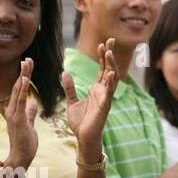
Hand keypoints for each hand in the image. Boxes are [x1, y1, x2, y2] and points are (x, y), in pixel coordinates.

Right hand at [4, 58, 38, 168]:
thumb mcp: (29, 124)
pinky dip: (23, 89)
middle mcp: (12, 110)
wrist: (20, 158)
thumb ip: (30, 113)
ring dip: (23, 76)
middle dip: (23, 72)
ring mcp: (14, 114)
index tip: (28, 65)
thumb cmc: (25, 143)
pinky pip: (21, 102)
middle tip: (28, 58)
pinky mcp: (18, 120)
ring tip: (26, 63)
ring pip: (18, 91)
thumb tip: (33, 102)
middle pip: (18, 86)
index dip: (24, 76)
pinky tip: (26, 79)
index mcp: (15, 110)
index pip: (19, 90)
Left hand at [63, 38, 117, 153]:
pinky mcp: (104, 107)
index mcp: (96, 90)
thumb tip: (64, 72)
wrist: (83, 138)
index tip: (101, 43)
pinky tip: (113, 73)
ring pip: (111, 78)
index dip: (102, 57)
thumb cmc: (80, 122)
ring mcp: (105, 98)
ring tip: (109, 52)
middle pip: (108, 69)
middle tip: (110, 39)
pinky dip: (111, 83)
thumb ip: (69, 88)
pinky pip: (109, 93)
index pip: (101, 69)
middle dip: (109, 55)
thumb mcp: (71, 102)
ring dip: (111, 65)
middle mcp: (103, 92)